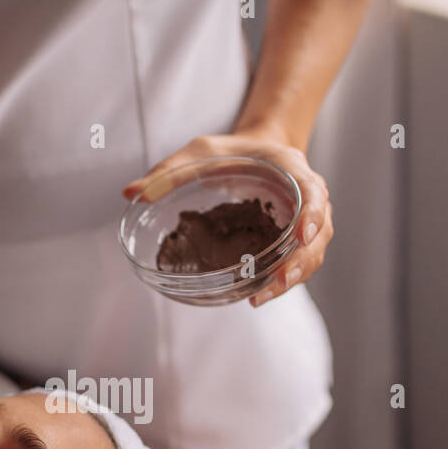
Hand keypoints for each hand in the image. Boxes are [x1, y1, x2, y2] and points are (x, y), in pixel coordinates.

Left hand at [122, 126, 332, 306]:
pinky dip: (283, 280)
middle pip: (317, 235)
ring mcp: (305, 223)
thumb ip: (168, 171)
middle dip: (300, 261)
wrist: (257, 155)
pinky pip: (297, 263)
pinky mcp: (293, 242)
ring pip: (311, 255)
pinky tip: (257, 294)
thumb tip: (129, 193)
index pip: (315, 193)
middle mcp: (306, 199)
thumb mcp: (200, 151)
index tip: (302, 235)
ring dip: (292, 278)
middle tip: (277, 281)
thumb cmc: (233, 151)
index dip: (313, 215)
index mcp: (293, 170)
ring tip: (261, 297)